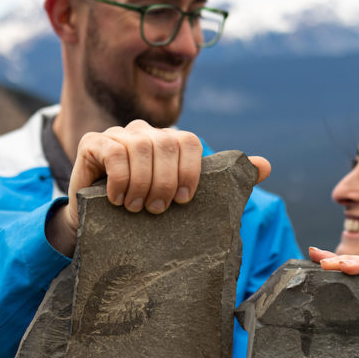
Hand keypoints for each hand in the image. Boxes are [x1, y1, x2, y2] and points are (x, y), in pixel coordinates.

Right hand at [47, 119, 270, 255]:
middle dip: (166, 181)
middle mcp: (145, 132)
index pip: (189, 141)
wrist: (100, 224)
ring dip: (143, 183)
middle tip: (159, 210)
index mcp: (170, 142)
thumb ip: (225, 181)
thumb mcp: (184, 199)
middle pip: (166, 144)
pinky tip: (118, 199)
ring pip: (141, 148)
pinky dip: (120, 180)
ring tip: (138, 209)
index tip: (185, 201)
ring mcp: (118, 135)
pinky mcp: (92, 142)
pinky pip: (113, 152)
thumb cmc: (147, 211)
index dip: (191, 171)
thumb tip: (266, 165)